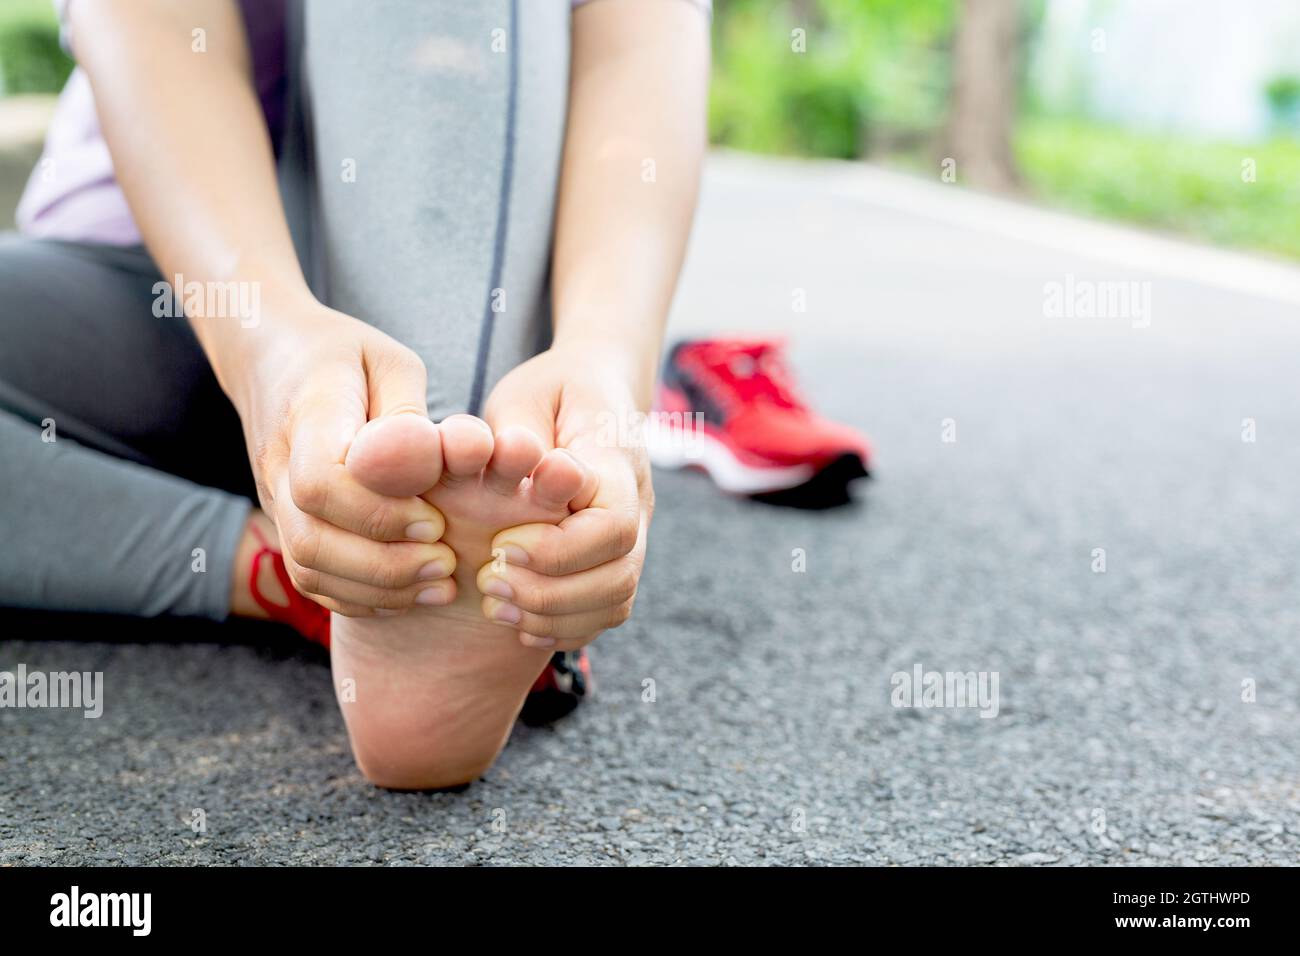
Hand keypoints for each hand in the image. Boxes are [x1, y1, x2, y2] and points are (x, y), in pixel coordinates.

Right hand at [225, 298, 453, 615]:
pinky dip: (359, 596)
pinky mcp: (283, 521)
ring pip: (307, 566)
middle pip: (311, 538)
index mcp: (309, 414)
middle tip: (446, 562)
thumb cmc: (346, 357)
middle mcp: (280, 464)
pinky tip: (409, 593)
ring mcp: (274, 498)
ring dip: (377, 587)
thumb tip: (429, 459)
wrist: (274, 357)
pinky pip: (309, 577)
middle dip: (384, 563)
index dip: (379, 513)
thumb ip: (408, 412)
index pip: (322, 481)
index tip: (435, 519)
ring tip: (439, 583)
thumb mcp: (390, 362)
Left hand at [479, 341, 653, 649]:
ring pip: (616, 601)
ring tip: (496, 604)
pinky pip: (607, 613)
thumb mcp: (528, 393)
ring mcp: (634, 538)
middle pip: (618, 575)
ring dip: (554, 615)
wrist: (595, 392)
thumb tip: (517, 458)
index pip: (612, 526)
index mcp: (618, 462)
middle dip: (550, 592)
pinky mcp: (617, 560)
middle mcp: (637, 506)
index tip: (503, 545)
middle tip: (490, 581)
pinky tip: (520, 621)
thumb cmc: (553, 390)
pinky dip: (565, 628)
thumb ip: (518, 429)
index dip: (559, 550)